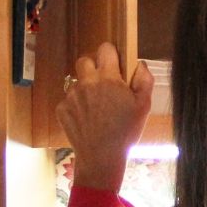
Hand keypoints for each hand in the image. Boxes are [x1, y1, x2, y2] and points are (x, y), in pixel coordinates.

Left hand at [57, 43, 153, 191]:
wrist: (101, 157)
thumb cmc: (126, 130)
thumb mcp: (144, 105)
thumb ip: (144, 79)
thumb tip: (139, 64)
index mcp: (108, 78)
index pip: (105, 49)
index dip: (111, 54)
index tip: (116, 64)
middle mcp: (87, 82)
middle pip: (85, 60)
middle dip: (94, 67)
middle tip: (104, 82)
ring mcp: (71, 95)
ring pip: (77, 81)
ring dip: (86, 87)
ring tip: (97, 106)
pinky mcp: (61, 109)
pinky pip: (69, 99)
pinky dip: (77, 105)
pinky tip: (87, 119)